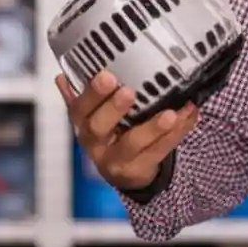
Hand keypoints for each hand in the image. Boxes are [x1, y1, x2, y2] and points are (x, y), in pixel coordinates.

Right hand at [57, 70, 199, 190]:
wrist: (125, 171)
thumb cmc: (111, 131)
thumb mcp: (94, 114)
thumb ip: (83, 96)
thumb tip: (60, 78)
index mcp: (83, 123)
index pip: (80, 108)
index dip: (92, 94)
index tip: (107, 75)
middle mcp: (95, 143)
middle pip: (98, 128)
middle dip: (113, 109)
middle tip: (129, 91)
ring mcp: (116, 160)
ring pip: (132, 144)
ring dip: (153, 127)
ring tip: (170, 113)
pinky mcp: (139, 170)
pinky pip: (159, 151)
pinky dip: (176, 132)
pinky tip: (187, 115)